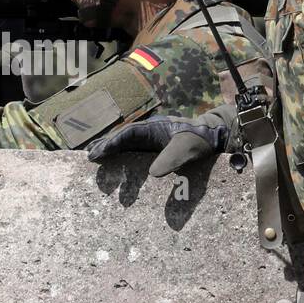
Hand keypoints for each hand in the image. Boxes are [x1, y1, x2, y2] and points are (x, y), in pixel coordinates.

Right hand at [85, 104, 237, 176]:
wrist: (214, 138)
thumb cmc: (200, 140)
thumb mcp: (187, 149)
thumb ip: (171, 159)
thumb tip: (153, 174)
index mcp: (153, 128)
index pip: (128, 134)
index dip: (113, 143)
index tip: (101, 153)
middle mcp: (149, 133)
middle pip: (122, 139)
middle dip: (106, 146)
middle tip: (90, 157)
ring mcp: (151, 142)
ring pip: (126, 145)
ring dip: (111, 151)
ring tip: (94, 159)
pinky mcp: (155, 151)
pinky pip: (134, 154)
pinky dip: (122, 158)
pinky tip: (115, 168)